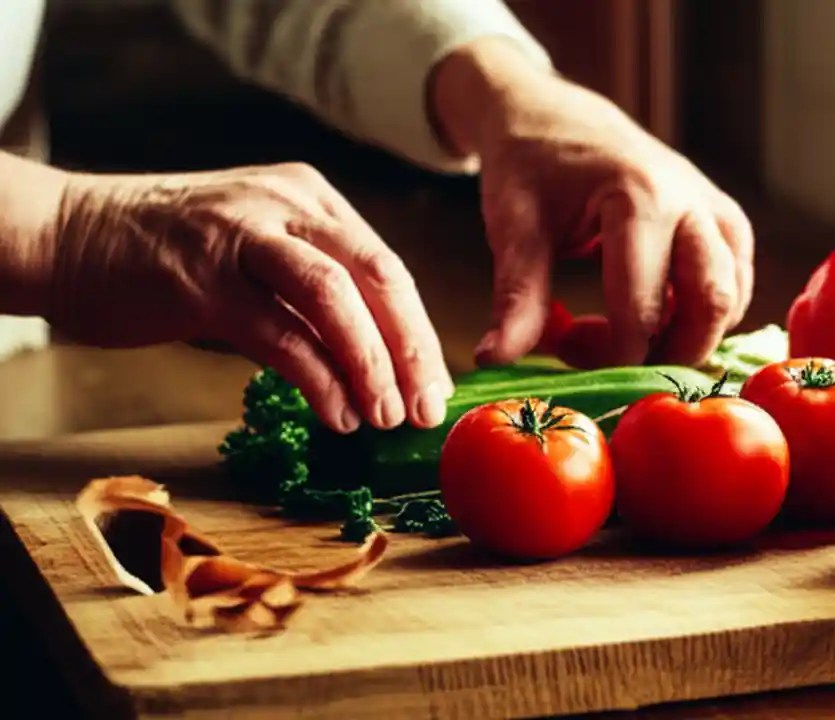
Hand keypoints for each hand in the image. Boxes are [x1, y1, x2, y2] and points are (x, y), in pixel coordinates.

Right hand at [49, 162, 451, 432]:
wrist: (69, 236)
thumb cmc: (170, 256)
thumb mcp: (259, 254)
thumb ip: (314, 295)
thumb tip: (377, 365)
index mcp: (310, 198)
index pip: (386, 267)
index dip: (418, 332)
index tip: (434, 386)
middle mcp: (285, 206)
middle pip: (377, 277)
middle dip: (411, 349)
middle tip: (426, 409)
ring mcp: (243, 238)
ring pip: (335, 299)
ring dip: (371, 365)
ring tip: (387, 416)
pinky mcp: (203, 280)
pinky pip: (281, 334)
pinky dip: (318, 379)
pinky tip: (337, 414)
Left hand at [432, 39, 753, 368]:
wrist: (555, 116)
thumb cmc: (531, 169)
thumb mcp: (514, 228)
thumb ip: (516, 297)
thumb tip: (495, 358)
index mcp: (639, 198)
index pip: (643, 308)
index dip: (612, 355)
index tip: (572, 356)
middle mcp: (690, 201)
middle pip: (711, 304)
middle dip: (669, 353)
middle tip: (619, 364)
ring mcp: (714, 208)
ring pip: (732, 296)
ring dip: (691, 334)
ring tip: (634, 335)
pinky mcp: (724, 219)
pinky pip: (736, 281)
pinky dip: (706, 312)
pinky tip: (661, 313)